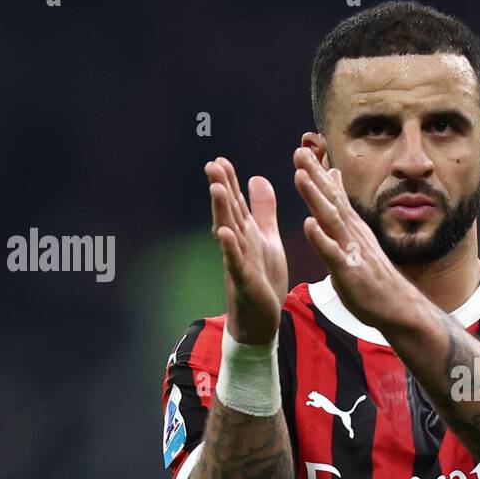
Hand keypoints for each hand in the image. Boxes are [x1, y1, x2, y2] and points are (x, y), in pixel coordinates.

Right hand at [206, 157, 287, 343]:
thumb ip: (262, 210)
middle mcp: (238, 244)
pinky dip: (230, 248)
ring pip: (228, 232)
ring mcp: (239, 261)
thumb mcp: (267, 238)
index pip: (235, 203)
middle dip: (221, 188)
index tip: (220, 160)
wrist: (262, 318)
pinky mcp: (244, 281)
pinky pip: (235, 262)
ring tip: (216, 188)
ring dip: (221, 211)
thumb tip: (256, 177)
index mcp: (246, 233)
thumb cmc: (263, 278)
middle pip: (228, 212)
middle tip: (212, 164)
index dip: (229, 182)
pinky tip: (224, 233)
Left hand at [291, 146, 419, 330]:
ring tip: (300, 176)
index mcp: (350, 227)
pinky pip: (333, 253)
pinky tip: (309, 224)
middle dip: (314, 176)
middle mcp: (351, 233)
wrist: (398, 306)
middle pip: (330, 200)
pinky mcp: (349, 271)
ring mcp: (351, 251)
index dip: (316, 173)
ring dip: (315, 198)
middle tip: (299, 152)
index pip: (332, 195)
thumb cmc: (374, 276)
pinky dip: (321, 238)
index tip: (301, 150)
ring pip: (331, 220)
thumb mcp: (356, 237)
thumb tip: (335, 178)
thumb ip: (342, 209)